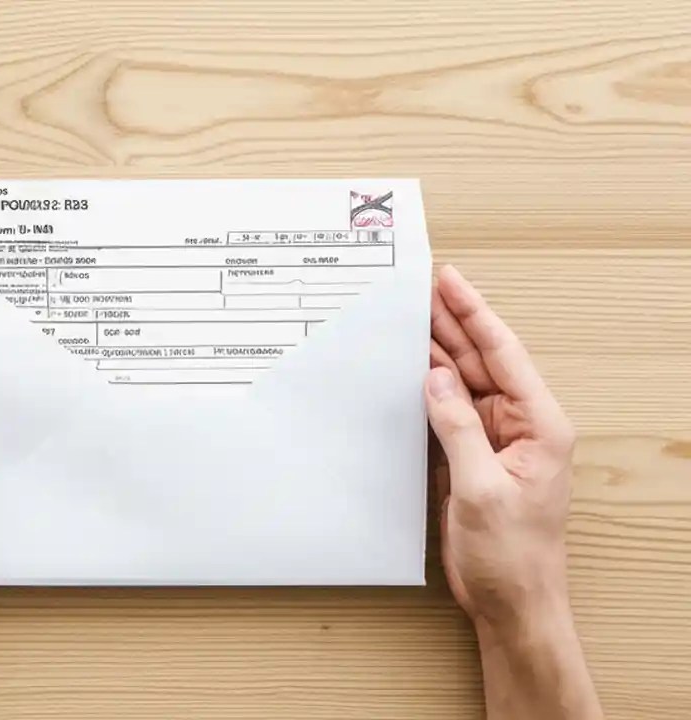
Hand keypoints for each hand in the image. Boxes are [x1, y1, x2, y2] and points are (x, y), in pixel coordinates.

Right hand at [426, 264, 574, 628]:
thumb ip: (459, 429)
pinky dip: (427, 390)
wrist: (511, 603)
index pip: (503, 354)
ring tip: (408, 317)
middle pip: (481, 360)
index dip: (474, 313)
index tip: (448, 281)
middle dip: (452, 322)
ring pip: (461, 382)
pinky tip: (409, 370)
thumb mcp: (481, 489)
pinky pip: (449, 412)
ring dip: (436, 351)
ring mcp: (496, 441)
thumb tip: (436, 379)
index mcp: (540, 426)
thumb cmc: (512, 557)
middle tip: (419, 289)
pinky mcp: (473, 458)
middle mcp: (521, 426)